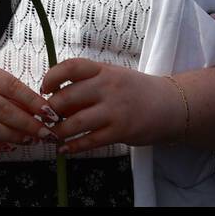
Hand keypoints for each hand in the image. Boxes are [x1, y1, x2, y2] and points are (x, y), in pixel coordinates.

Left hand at [41, 59, 185, 154]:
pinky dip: (73, 147)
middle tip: (46, 118)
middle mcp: (108, 87)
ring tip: (52, 135)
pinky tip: (65, 149)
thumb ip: (88, 84)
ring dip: (58, 132)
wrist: (170, 105)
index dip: (51, 77)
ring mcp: (115, 109)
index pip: (71, 66)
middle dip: (50, 111)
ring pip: (75, 123)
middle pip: (66, 97)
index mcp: (104, 70)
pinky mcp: (121, 131)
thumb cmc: (135, 91)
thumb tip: (55, 96)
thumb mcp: (113, 77)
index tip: (44, 89)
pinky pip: (90, 141)